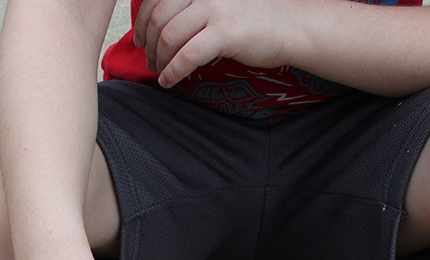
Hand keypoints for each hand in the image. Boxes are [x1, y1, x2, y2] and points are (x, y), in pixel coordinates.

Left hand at [134, 0, 293, 88]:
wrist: (290, 26)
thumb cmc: (253, 19)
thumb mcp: (218, 2)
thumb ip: (192, 7)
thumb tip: (159, 23)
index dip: (141, 21)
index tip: (139, 39)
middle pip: (158, 17)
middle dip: (148, 43)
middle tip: (150, 60)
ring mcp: (215, 8)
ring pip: (168, 37)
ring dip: (159, 59)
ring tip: (161, 72)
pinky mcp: (225, 32)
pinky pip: (187, 55)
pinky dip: (173, 71)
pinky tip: (169, 81)